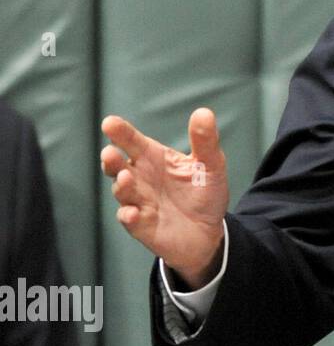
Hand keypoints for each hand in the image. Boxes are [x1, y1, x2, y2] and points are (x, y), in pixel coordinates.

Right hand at [101, 108, 229, 289]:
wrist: (208, 232)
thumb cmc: (204, 194)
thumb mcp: (211, 165)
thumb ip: (205, 141)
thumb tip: (204, 113)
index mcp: (154, 158)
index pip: (133, 142)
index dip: (121, 132)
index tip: (110, 123)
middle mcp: (140, 178)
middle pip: (118, 166)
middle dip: (111, 160)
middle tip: (110, 153)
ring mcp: (138, 201)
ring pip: (122, 191)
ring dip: (122, 185)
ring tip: (126, 178)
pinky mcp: (141, 225)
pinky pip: (130, 219)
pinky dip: (129, 216)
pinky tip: (132, 213)